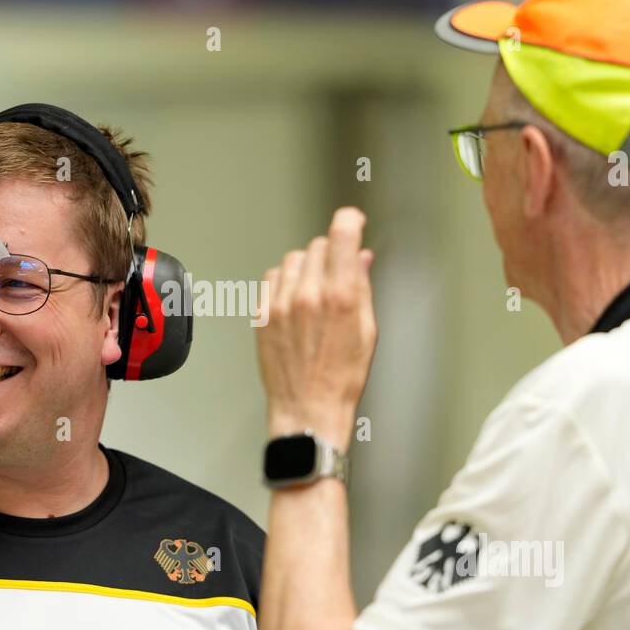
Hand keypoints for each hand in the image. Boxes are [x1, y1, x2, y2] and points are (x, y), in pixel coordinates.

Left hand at [255, 207, 376, 453]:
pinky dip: (284, 281)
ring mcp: (281, 304)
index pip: (341, 234)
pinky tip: (295, 299)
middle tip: (337, 273)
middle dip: (330, 254)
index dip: (349, 220)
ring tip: (315, 290)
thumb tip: (361, 259)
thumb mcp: (367, 331)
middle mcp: (308, 295)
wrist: (308, 409)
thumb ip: (362, 288)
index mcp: (340, 297)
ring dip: (306, 266)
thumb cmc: (340, 379)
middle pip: (317, 245)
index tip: (353, 221)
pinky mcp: (263, 314)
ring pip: (293, 259)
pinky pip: (271, 278)